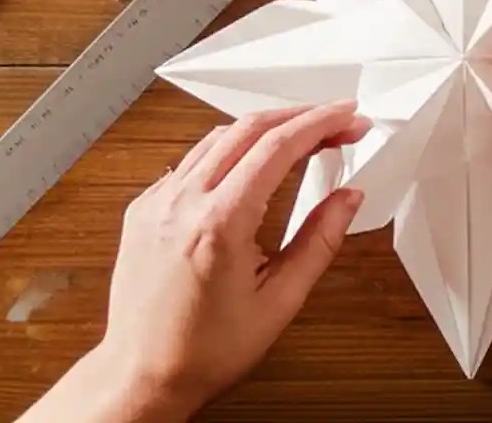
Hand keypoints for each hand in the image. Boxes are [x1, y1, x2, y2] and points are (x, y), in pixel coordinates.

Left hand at [95, 103, 368, 413]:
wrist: (142, 374)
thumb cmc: (205, 350)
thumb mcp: (280, 301)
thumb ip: (320, 241)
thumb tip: (348, 198)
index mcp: (219, 224)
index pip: (277, 146)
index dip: (320, 123)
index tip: (348, 117)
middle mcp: (182, 203)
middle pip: (249, 129)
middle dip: (299, 117)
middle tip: (336, 123)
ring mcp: (156, 201)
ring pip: (217, 138)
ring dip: (264, 130)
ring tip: (302, 139)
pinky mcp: (143, 208)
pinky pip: (191, 162)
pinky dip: (229, 152)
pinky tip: (252, 166)